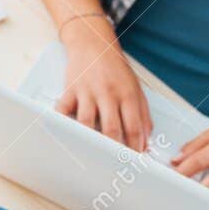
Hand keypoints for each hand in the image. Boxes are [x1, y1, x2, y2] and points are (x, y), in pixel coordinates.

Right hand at [56, 20, 151, 151]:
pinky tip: (65, 134)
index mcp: (127, 94)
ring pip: (87, 122)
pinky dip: (62, 124)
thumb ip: (143, 114)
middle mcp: (108, 93)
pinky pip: (63, 110)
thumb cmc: (114, 68)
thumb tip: (146, 140)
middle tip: (114, 166)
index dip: (135, 148)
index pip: (133, 127)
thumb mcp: (136, 87)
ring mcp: (88, 91)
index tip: (134, 162)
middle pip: (112, 128)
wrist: (93, 43)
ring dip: (90, 141)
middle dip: (114, 150)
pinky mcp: (70, 89)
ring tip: (92, 156)